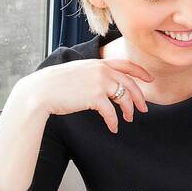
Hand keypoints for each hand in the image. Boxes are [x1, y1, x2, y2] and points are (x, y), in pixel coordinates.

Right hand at [18, 58, 151, 133]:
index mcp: (98, 63)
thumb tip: (103, 85)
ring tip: (128, 119)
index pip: (126, 64)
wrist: (41, 90)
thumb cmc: (55, 84)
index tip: (149, 79)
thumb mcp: (77, 72)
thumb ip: (92, 74)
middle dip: (139, 97)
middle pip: (130, 83)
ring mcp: (99, 83)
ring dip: (129, 110)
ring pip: (124, 97)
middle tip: (144, 109)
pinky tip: (113, 127)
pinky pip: (111, 112)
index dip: (140, 72)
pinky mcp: (95, 97)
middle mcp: (102, 70)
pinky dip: (114, 122)